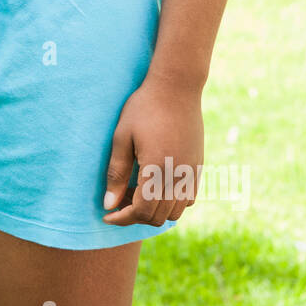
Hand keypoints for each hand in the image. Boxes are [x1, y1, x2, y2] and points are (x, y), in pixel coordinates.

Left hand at [101, 76, 203, 227]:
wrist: (177, 87)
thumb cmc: (144, 108)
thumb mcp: (121, 138)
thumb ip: (116, 173)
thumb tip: (109, 205)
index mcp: (157, 169)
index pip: (142, 211)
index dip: (122, 218)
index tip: (107, 215)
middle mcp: (178, 175)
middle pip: (158, 216)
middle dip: (135, 215)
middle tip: (118, 199)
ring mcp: (192, 172)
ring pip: (175, 212)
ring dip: (154, 210)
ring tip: (136, 191)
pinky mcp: (198, 166)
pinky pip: (188, 199)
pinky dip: (171, 202)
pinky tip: (155, 185)